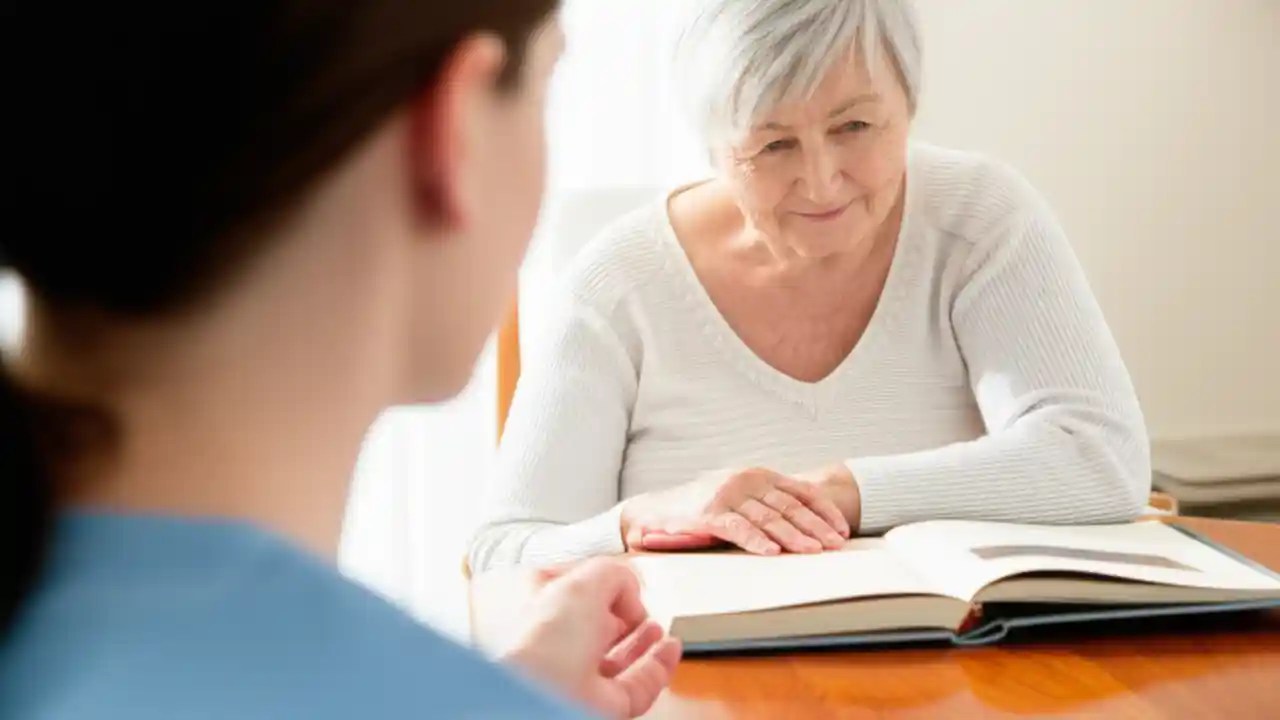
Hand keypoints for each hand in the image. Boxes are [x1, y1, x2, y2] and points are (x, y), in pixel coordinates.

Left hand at [501, 558, 681, 718]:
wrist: (539, 699)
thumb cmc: (539, 645)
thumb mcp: (581, 585)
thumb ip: (612, 574)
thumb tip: (630, 589)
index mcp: (530, 608)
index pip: (566, 586)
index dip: (596, 581)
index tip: (620, 580)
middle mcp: (550, 644)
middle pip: (592, 626)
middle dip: (622, 616)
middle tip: (641, 609)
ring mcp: (574, 677)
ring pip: (614, 658)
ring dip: (642, 642)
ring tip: (659, 630)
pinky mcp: (599, 705)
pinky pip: (635, 684)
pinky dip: (656, 667)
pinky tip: (669, 651)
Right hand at [619, 467, 852, 554]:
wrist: (659, 509)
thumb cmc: (706, 506)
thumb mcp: (743, 497)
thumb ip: (769, 503)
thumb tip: (807, 525)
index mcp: (760, 475)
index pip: (802, 491)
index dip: (825, 511)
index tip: (843, 530)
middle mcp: (747, 480)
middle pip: (790, 506)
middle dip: (817, 527)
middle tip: (836, 545)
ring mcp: (728, 495)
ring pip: (769, 518)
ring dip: (794, 536)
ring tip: (813, 551)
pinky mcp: (709, 514)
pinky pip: (738, 529)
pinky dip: (756, 541)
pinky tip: (772, 552)